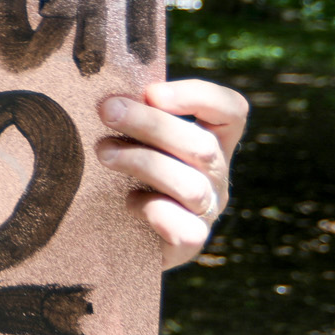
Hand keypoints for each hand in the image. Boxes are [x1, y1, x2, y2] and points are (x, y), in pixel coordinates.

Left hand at [96, 79, 248, 268]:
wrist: (112, 235)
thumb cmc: (118, 171)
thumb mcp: (131, 136)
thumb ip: (132, 110)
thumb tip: (108, 90)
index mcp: (212, 140)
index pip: (231, 111)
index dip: (198, 97)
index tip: (151, 92)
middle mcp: (216, 176)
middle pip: (203, 146)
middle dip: (151, 124)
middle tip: (107, 111)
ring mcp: (206, 212)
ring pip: (192, 186)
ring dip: (144, 163)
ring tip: (103, 153)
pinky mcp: (189, 244)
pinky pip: (185, 229)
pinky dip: (155, 212)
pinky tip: (128, 203)